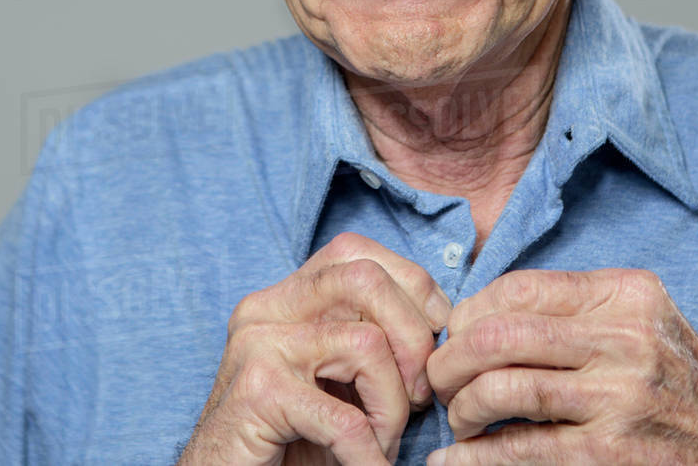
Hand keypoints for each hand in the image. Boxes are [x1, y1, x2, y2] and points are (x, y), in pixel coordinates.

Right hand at [179, 232, 451, 464]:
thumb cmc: (289, 439)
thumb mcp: (334, 378)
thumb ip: (369, 339)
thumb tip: (439, 325)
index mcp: (286, 296)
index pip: (357, 252)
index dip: (411, 285)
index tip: (435, 335)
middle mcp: (267, 308)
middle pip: (365, 279)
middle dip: (414, 337)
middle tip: (421, 395)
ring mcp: (259, 345)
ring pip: (367, 343)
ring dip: (393, 405)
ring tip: (383, 441)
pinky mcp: (258, 393)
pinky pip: (344, 418)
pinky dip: (369, 452)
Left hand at [425, 268, 697, 463]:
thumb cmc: (676, 386)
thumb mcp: (641, 324)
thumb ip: (575, 310)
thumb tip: (477, 317)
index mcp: (626, 295)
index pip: (519, 287)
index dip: (470, 313)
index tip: (455, 337)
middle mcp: (625, 338)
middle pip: (499, 334)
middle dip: (450, 359)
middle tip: (439, 382)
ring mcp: (620, 398)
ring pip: (501, 387)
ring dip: (461, 407)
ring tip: (458, 421)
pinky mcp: (610, 454)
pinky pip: (520, 449)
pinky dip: (474, 457)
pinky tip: (453, 461)